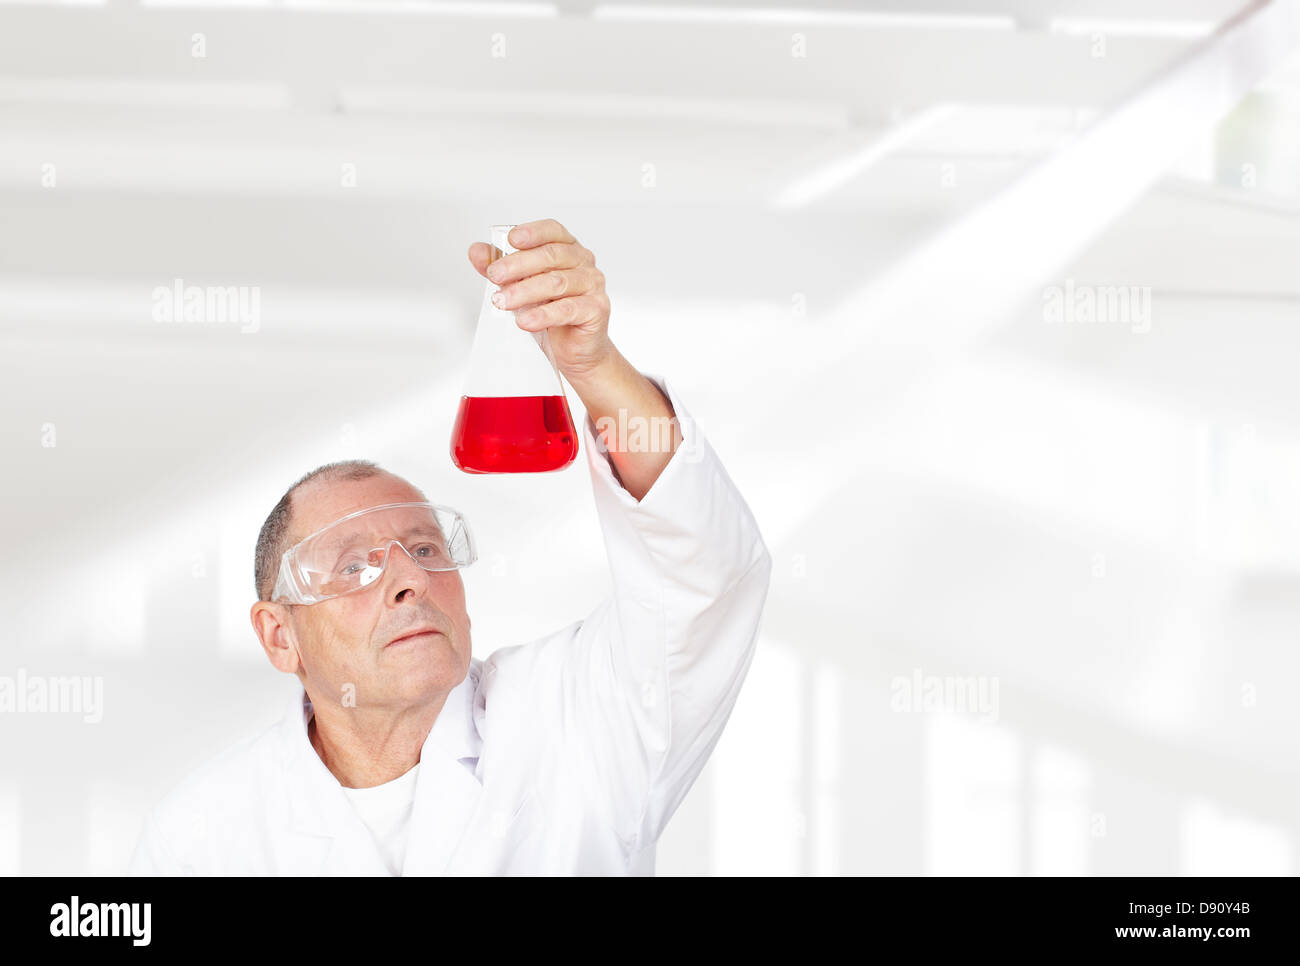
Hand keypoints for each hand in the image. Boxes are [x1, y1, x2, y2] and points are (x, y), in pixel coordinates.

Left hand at [467, 219, 614, 380]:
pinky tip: (526, 320)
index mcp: (567, 249)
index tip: (511, 239)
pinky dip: (544, 315)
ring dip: (525, 291)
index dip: (532, 232)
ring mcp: (592, 285)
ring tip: (503, 302)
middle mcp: (583, 263)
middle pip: (551, 256)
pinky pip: (568, 309)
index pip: (552, 231)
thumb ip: (502, 268)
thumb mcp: (522, 287)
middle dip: (518, 265)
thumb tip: (478, 252)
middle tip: (495, 276)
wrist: (574, 349)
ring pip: (557, 282)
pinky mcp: (597, 309)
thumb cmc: (552, 313)